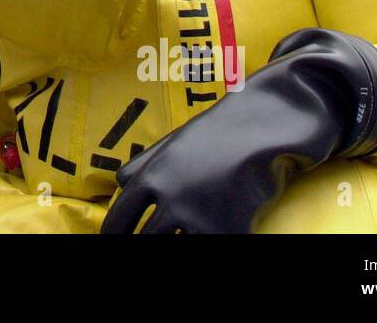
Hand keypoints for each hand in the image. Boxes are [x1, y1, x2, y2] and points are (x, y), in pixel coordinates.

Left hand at [101, 28, 376, 233]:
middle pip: (144, 240)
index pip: (118, 221)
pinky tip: (213, 232)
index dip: (113, 235)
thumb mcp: (173, 143)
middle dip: (142, 245)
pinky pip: (208, 245)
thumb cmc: (217, 135)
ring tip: (182, 232)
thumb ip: (143, 163)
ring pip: (173, 247)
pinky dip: (207, 241)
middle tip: (150, 240)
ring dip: (176, 242)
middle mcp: (170, 199)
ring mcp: (198, 217)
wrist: (263, 129)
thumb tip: (120, 183)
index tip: (115, 241)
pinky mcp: (227, 230)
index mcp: (150, 178)